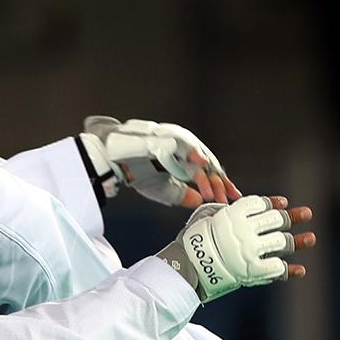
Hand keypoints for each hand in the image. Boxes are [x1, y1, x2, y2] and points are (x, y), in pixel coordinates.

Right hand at [80, 116, 241, 207]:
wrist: (109, 159)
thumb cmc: (133, 169)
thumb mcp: (162, 188)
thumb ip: (181, 194)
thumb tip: (199, 201)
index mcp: (183, 157)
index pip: (207, 170)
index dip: (220, 183)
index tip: (230, 196)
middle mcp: (183, 147)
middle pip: (208, 164)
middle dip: (219, 182)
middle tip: (227, 197)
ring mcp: (175, 141)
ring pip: (198, 158)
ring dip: (207, 177)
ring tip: (214, 192)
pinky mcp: (164, 138)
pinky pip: (182, 148)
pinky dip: (193, 157)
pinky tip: (202, 166)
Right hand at [158, 194, 315, 302]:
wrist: (184, 269)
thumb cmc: (192, 242)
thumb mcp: (205, 217)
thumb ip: (224, 209)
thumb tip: (238, 202)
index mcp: (233, 214)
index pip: (260, 204)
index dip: (274, 203)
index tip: (284, 202)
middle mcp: (245, 230)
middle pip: (276, 220)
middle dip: (291, 217)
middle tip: (305, 214)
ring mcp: (251, 250)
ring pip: (282, 243)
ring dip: (298, 241)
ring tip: (310, 238)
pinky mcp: (252, 270)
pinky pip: (277, 269)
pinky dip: (289, 271)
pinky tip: (300, 269)